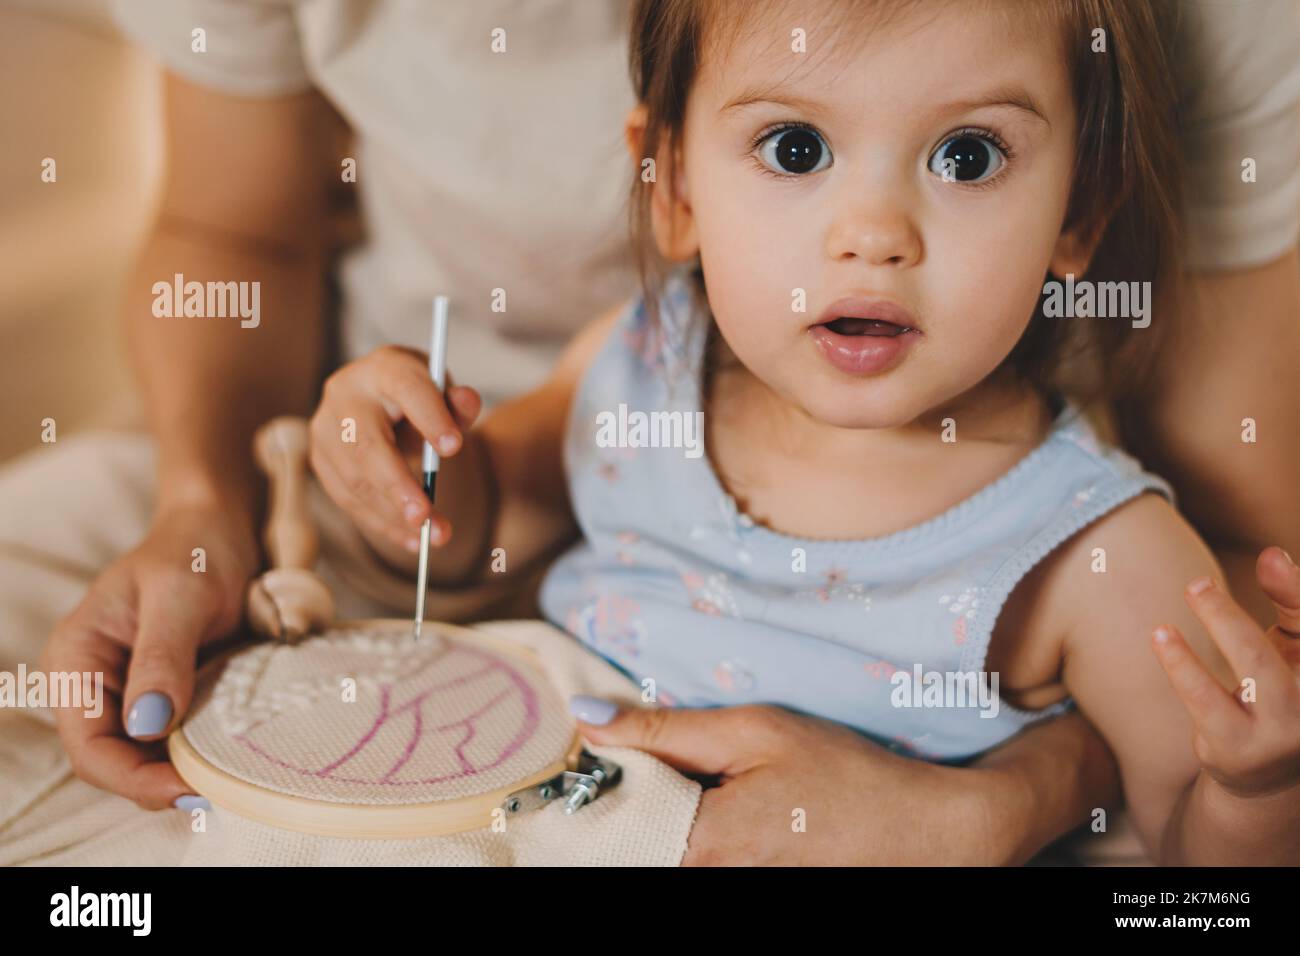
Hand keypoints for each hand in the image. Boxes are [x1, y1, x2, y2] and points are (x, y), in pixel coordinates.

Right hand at [39, 501, 258, 808]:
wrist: (222, 530)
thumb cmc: (197, 551)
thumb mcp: (182, 596)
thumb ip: (164, 657)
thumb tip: (148, 725)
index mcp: (77, 660)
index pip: (88, 744)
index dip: (132, 777)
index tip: (188, 786)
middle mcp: (96, 683)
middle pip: (115, 761)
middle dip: (160, 782)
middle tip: (220, 790)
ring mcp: (131, 692)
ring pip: (146, 757)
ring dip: (183, 771)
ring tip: (229, 778)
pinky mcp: (167, 694)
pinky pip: (175, 739)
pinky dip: (199, 752)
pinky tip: (231, 757)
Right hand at [309, 346, 480, 570]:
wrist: (382, 401)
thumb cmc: (419, 398)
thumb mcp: (443, 393)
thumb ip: (458, 403)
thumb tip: (468, 401)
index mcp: (384, 368)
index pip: (406, 389)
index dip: (430, 417)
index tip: (454, 448)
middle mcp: (346, 393)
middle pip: (368, 444)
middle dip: (398, 485)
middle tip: (425, 516)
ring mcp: (325, 428)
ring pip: (356, 480)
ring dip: (393, 515)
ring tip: (431, 536)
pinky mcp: (320, 460)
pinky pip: (348, 499)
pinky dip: (381, 523)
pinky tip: (411, 539)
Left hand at [574, 700, 999, 864]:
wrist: (928, 834)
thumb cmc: (846, 775)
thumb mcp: (755, 731)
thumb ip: (665, 727)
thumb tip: (585, 714)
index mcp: (702, 844)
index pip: (608, 821)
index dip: (594, 784)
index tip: (591, 755)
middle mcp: (710, 884)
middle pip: (631, 845)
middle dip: (624, 804)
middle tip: (636, 766)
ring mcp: (733, 896)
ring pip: (659, 858)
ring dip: (653, 823)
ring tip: (676, 788)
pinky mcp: (749, 896)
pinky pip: (695, 867)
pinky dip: (685, 841)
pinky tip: (707, 815)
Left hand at [1153, 546, 1299, 796]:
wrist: (1267, 772)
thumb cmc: (1280, 690)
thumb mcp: (1291, 648)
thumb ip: (1289, 601)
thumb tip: (1272, 555)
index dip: (1296, 590)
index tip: (1270, 556)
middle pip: (1276, 654)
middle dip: (1234, 616)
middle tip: (1197, 584)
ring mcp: (1285, 731)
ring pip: (1254, 674)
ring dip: (1216, 635)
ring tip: (1170, 615)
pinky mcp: (1241, 747)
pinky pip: (1208, 702)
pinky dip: (1183, 667)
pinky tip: (1161, 638)